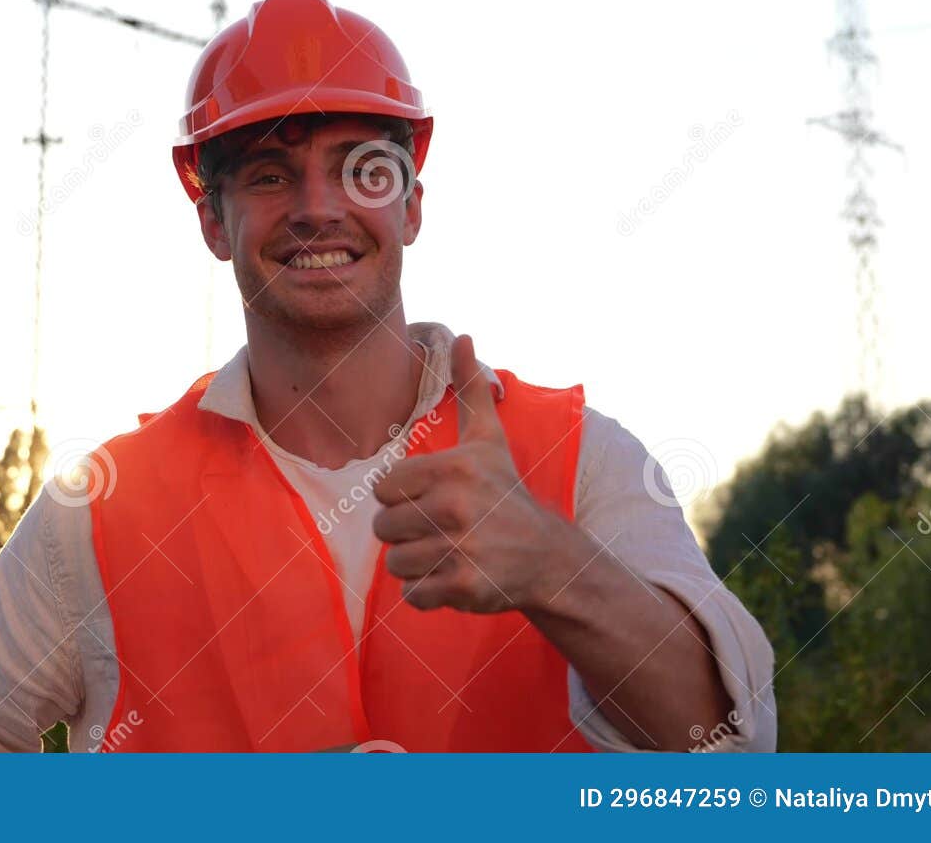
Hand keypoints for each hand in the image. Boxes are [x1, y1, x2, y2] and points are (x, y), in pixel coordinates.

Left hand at [370, 334, 581, 612]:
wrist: (548, 556)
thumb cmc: (505, 493)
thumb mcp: (488, 439)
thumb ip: (471, 388)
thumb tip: (463, 335)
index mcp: (454, 468)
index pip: (382, 489)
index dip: (402, 497)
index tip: (432, 499)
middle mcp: (457, 506)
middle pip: (382, 528)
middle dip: (406, 533)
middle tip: (441, 530)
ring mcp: (462, 549)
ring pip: (395, 563)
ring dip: (416, 563)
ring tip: (447, 552)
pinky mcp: (465, 587)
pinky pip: (413, 595)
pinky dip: (426, 593)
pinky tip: (452, 577)